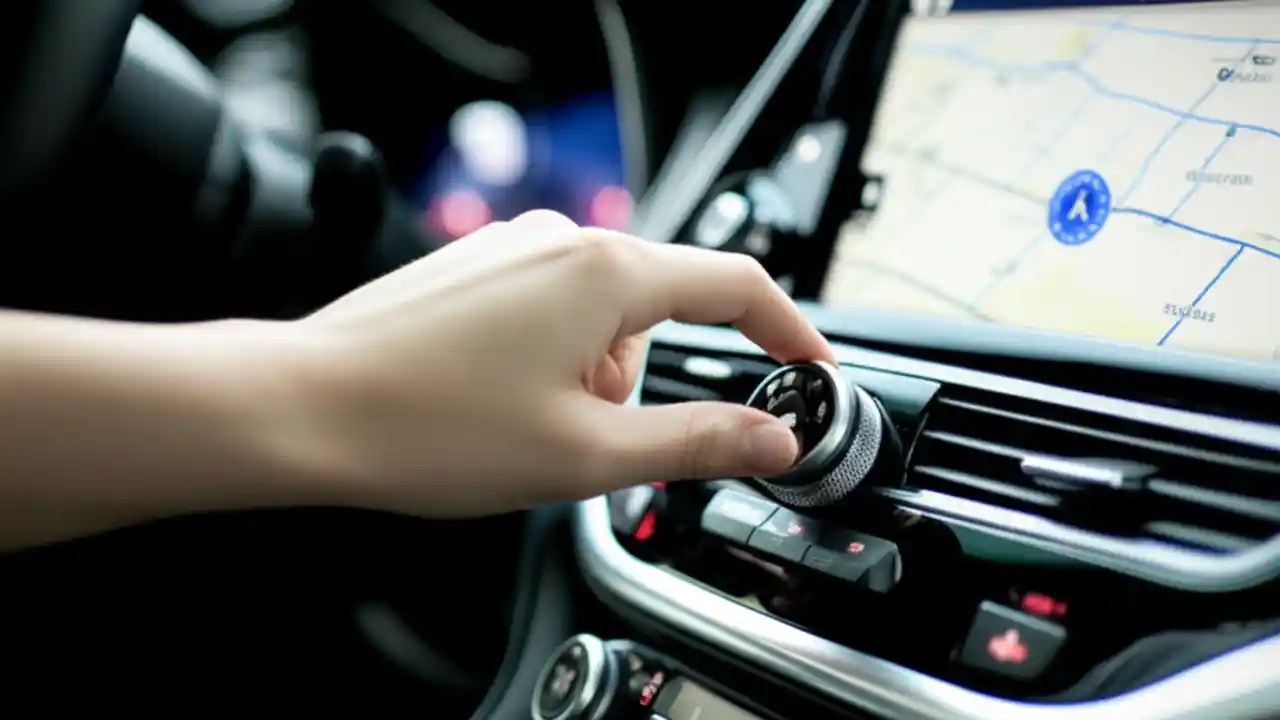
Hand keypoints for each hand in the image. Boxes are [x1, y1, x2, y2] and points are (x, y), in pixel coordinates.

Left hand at [283, 210, 835, 516]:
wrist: (304, 407)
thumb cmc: (431, 428)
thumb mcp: (587, 455)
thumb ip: (697, 440)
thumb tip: (773, 439)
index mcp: (604, 274)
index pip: (737, 286)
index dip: (788, 332)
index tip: (810, 371)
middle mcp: (561, 242)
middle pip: (657, 315)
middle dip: (639, 387)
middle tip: (580, 444)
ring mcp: (511, 248)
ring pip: (598, 321)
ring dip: (587, 381)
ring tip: (516, 427)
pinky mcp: (475, 267)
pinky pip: (548, 313)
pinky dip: (547, 363)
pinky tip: (491, 401)